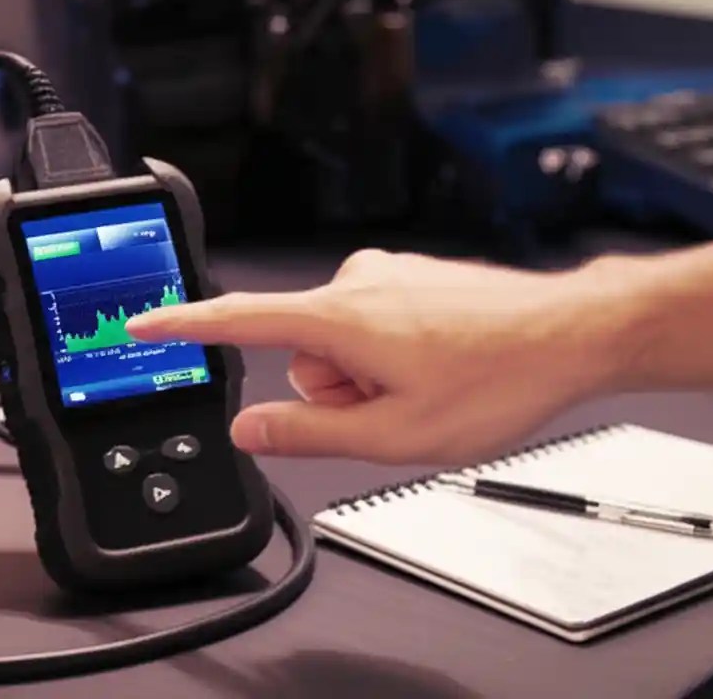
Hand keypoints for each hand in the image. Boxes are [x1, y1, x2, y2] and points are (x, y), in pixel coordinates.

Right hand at [126, 250, 630, 463]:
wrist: (570, 335)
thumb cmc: (497, 379)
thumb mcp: (394, 433)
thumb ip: (308, 434)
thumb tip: (250, 430)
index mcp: (341, 317)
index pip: (239, 321)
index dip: (184, 327)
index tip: (143, 325)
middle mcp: (356, 284)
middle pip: (301, 356)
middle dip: (336, 392)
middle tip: (395, 407)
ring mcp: (386, 277)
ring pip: (339, 347)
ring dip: (368, 379)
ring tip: (426, 388)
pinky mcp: (408, 280)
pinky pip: (371, 327)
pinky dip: (391, 357)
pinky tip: (439, 368)